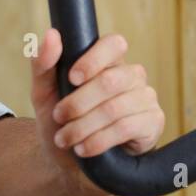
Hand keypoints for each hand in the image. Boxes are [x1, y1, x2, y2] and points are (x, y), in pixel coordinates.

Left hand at [29, 28, 165, 182]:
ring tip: (64, 138)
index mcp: (107, 62)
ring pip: (115, 107)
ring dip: (83, 126)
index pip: (114, 44)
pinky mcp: (153, 123)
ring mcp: (145, 99)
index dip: (94, 59)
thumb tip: (53, 34)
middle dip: (78, 102)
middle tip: (58, 117)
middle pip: (111, 80)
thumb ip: (43, 64)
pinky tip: (83, 149)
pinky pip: (127, 127)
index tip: (71, 78)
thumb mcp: (43, 92)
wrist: (68, 161)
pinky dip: (98, 140)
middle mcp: (131, 76)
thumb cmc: (58, 120)